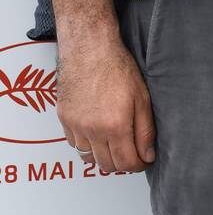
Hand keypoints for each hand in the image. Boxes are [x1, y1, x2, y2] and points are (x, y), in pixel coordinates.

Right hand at [57, 35, 156, 173]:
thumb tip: (148, 155)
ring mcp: (76, 126)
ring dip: (104, 156)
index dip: (139, 165)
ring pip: (89, 158)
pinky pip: (75, 144)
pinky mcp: (64, 119)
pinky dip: (87, 145)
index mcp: (116, 126)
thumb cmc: (118, 68)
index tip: (145, 160)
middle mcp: (93, 131)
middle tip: (133, 152)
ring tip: (116, 143)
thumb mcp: (142, 98)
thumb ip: (145, 131)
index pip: (127, 164)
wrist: (89, 49)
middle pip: (107, 165)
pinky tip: (98, 133)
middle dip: (123, 163)